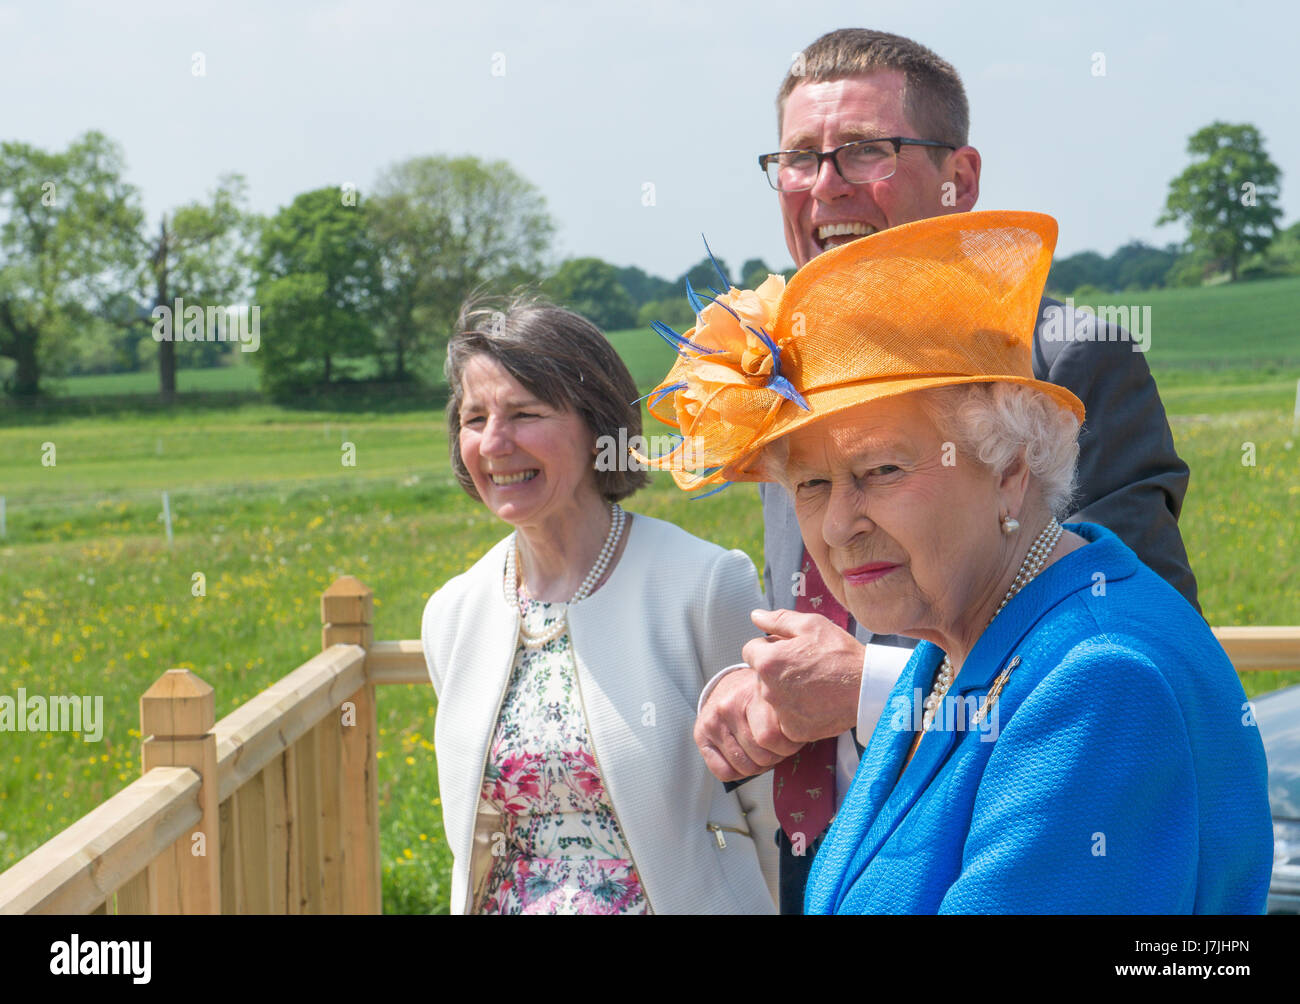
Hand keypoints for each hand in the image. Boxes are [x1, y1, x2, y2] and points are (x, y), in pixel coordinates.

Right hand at [694, 667, 802, 781]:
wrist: (730, 684)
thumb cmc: (760, 698)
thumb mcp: (777, 699)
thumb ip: (788, 716)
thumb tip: (805, 738)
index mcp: (752, 694)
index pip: (771, 737)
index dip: (789, 747)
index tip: (794, 742)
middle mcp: (728, 706)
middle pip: (760, 756)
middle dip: (775, 757)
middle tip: (778, 749)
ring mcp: (713, 722)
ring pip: (744, 766)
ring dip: (758, 766)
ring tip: (763, 753)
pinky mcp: (701, 735)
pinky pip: (723, 771)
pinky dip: (738, 773)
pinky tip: (744, 758)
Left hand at [744, 608, 864, 743]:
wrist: (868, 688)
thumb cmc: (841, 654)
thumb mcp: (811, 625)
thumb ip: (778, 620)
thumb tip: (756, 616)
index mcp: (768, 662)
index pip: (750, 651)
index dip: (768, 647)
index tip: (786, 650)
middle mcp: (768, 690)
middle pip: (761, 675)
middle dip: (776, 670)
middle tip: (804, 667)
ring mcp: (780, 713)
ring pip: (772, 698)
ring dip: (784, 691)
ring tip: (812, 684)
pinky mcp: (793, 730)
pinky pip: (785, 718)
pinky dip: (796, 712)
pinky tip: (814, 701)